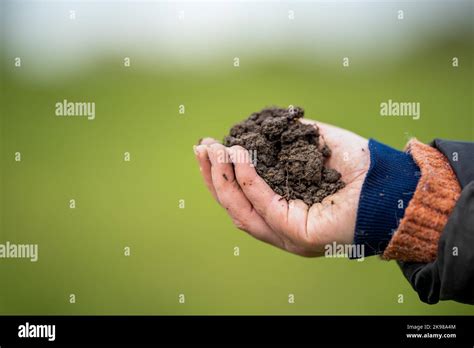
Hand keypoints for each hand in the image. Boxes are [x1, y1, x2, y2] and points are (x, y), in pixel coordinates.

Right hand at [194, 120, 369, 256]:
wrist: (390, 181)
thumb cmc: (356, 165)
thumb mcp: (309, 145)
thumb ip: (283, 141)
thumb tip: (255, 129)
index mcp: (282, 206)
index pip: (240, 194)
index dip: (219, 171)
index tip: (208, 145)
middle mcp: (280, 223)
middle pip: (233, 204)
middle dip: (213, 174)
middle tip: (202, 146)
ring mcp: (286, 232)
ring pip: (240, 209)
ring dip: (223, 178)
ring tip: (213, 150)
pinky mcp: (296, 233)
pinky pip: (263, 204)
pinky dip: (247, 179)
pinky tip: (238, 156)